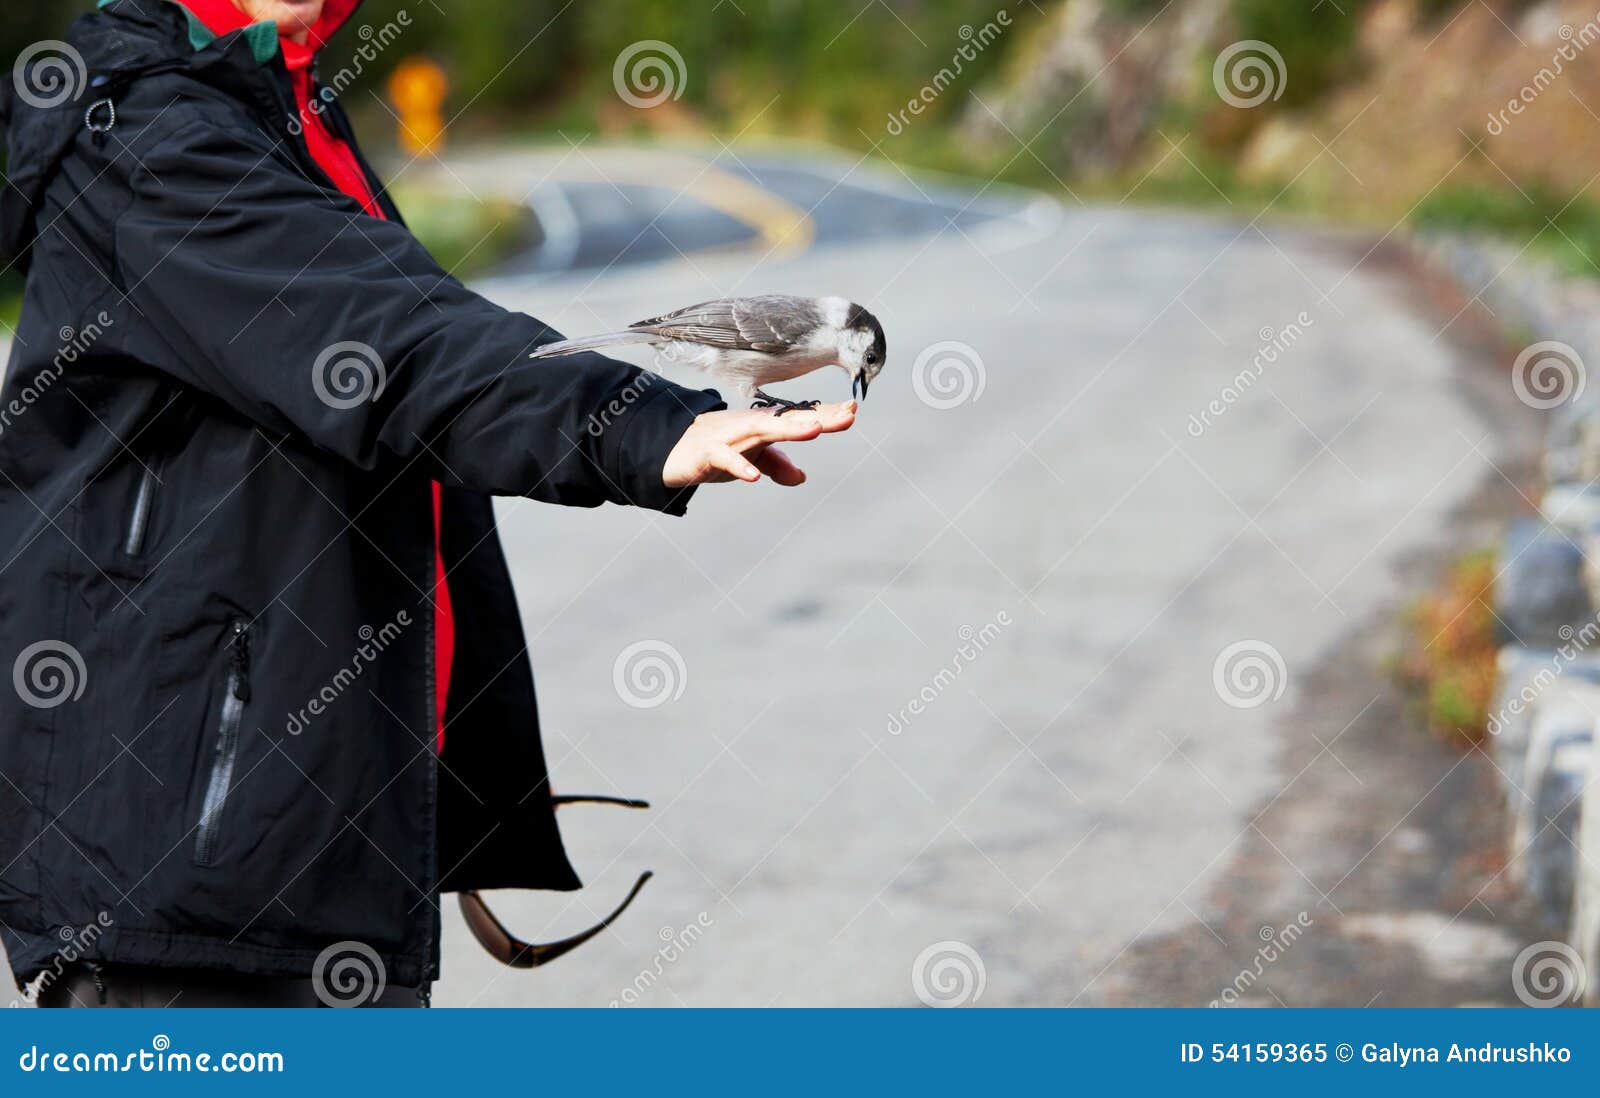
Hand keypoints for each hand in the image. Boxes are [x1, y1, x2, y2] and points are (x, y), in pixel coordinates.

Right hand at [662, 402, 856, 487]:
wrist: (675, 448)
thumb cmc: (719, 447)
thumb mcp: (753, 459)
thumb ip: (778, 465)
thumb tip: (801, 477)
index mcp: (765, 426)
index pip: (799, 418)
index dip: (825, 415)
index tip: (852, 410)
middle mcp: (751, 425)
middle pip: (789, 419)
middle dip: (817, 417)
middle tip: (845, 416)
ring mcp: (730, 435)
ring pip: (762, 430)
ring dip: (788, 430)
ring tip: (813, 430)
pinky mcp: (709, 451)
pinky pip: (726, 458)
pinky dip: (739, 466)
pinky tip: (754, 477)